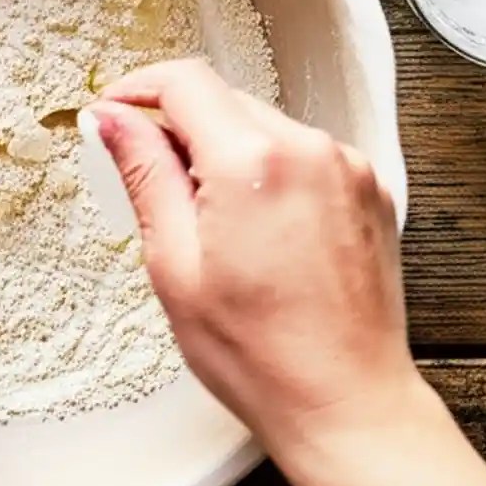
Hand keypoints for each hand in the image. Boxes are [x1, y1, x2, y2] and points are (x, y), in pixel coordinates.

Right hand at [90, 60, 485, 485]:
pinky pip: (305, 155)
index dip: (139, 89)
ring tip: (211, 224)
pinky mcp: (370, 190)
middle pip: (226, 100)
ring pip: (266, 126)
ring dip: (227, 151)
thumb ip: (144, 174)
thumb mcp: (174, 264)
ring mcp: (349, 168)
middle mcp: (311, 150)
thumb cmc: (260, 354)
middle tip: (150, 179)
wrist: (346, 404)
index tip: (116, 110)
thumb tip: (114, 120)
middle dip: (181, 127)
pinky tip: (258, 231)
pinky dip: (271, 172)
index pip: (185, 82)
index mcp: (254, 163)